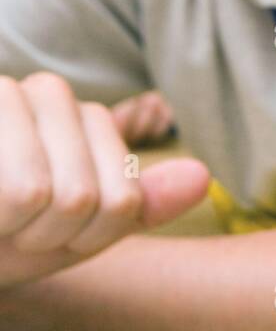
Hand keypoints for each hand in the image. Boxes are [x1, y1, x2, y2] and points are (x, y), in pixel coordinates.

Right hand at [0, 73, 208, 287]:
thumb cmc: (0, 236)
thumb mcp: (75, 228)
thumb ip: (137, 202)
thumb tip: (201, 175)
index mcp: (73, 112)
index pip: (119, 197)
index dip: (84, 239)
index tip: (43, 231)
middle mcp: (35, 92)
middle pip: (83, 197)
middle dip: (45, 238)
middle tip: (8, 229)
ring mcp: (3, 99)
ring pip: (44, 194)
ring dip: (11, 232)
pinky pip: (16, 192)